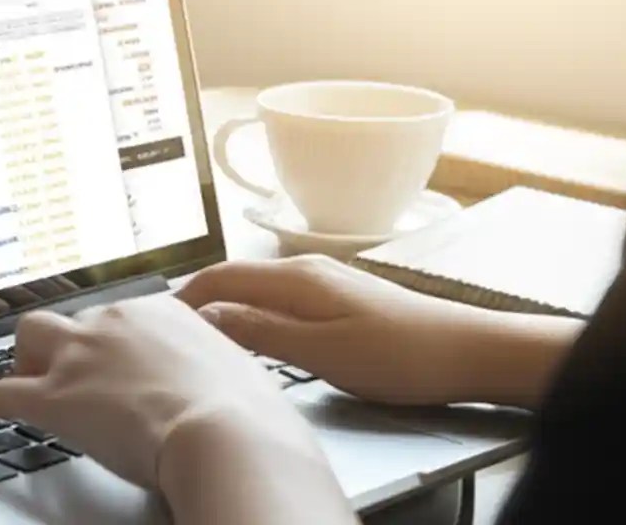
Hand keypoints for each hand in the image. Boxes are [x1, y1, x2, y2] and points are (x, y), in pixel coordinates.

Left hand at [0, 292, 315, 490]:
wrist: (227, 434)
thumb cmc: (247, 415)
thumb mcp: (240, 373)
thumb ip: (217, 366)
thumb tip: (227, 381)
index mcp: (160, 311)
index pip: (120, 318)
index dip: (114, 347)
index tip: (119, 365)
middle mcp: (116, 321)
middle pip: (72, 322)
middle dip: (67, 348)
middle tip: (78, 382)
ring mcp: (83, 356)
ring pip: (31, 339)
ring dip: (27, 360)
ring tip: (31, 385)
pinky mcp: (57, 398)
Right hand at [177, 255, 580, 407]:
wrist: (469, 351)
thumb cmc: (401, 355)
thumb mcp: (320, 352)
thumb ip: (259, 332)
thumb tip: (205, 318)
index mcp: (297, 278)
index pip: (220, 276)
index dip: (183, 297)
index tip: (155, 320)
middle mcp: (308, 270)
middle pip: (236, 277)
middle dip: (198, 299)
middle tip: (169, 330)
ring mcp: (327, 282)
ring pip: (258, 288)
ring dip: (226, 306)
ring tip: (203, 335)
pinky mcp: (341, 299)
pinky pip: (280, 299)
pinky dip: (255, 312)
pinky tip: (255, 336)